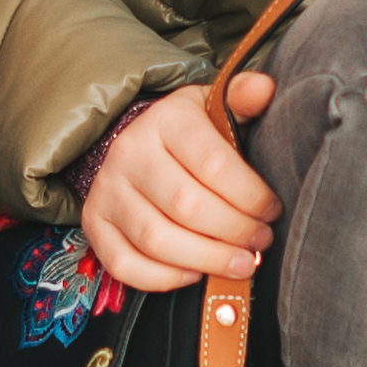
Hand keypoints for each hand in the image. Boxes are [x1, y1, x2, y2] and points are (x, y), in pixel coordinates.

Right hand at [76, 73, 278, 292]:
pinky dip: (163, 278)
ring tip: (240, 264)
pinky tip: (195, 273)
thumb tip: (265, 88)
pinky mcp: (94, 222)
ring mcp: (108, 190)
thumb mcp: (217, 105)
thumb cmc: (192, 132)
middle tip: (260, 241)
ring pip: (157, 240)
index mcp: (167, 120)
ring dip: (206, 260)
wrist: (139, 141)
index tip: (272, 210)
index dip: (251, 196)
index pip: (213, 164)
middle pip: (187, 207)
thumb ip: (243, 97)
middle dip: (234, 232)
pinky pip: (124, 264)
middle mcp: (130, 152)